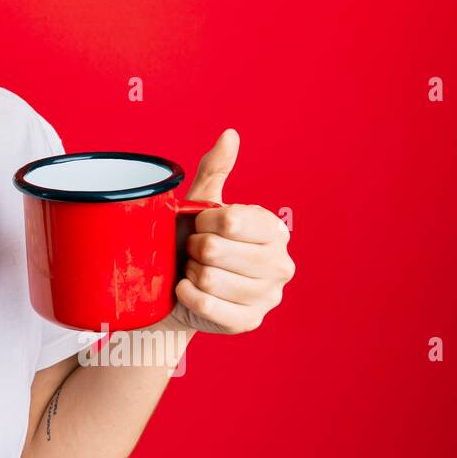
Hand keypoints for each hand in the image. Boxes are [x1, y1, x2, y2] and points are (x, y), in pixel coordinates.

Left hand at [167, 128, 294, 334]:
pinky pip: (205, 305)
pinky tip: (187, 290)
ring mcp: (268, 297)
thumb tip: (230, 135)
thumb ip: (216, 169)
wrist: (176, 289)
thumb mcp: (203, 203)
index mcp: (274, 229)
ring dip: (189, 273)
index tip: (199, 225)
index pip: (230, 220)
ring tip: (193, 270)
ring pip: (208, 279)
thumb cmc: (193, 240)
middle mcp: (280, 264)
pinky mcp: (249, 322)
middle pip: (214, 250)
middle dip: (193, 248)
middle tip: (194, 251)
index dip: (202, 221)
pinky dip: (186, 296)